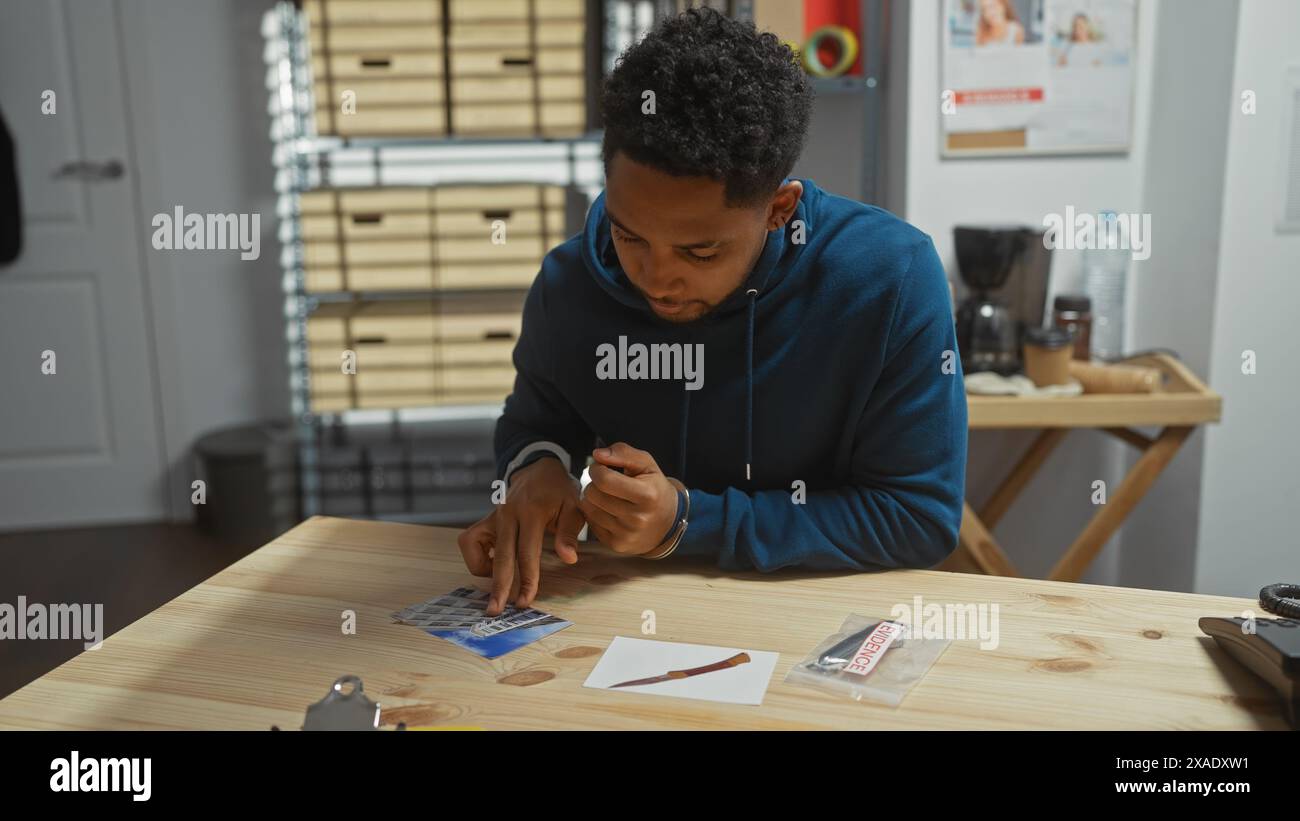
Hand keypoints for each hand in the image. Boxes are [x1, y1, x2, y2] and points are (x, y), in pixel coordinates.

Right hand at [457, 457, 583, 614]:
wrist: (538, 469)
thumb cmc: (558, 492)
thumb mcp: (573, 507)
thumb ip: (570, 533)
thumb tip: (568, 559)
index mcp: (531, 512)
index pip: (527, 553)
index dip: (527, 580)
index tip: (526, 601)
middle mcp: (507, 514)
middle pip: (499, 556)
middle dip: (498, 586)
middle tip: (496, 610)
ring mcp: (492, 516)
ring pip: (475, 549)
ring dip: (485, 569)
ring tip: (502, 575)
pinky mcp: (483, 519)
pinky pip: (469, 542)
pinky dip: (477, 557)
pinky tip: (495, 560)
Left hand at [579, 442, 679, 555]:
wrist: (667, 523)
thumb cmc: (654, 488)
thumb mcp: (647, 464)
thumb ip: (624, 452)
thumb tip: (597, 455)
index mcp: (647, 495)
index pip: (604, 479)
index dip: (597, 469)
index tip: (601, 467)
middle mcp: (637, 519)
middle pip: (593, 494)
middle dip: (594, 483)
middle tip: (605, 482)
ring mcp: (626, 535)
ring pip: (588, 508)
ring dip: (592, 498)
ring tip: (607, 495)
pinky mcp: (616, 545)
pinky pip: (590, 523)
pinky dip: (595, 513)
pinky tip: (608, 510)